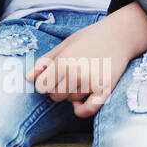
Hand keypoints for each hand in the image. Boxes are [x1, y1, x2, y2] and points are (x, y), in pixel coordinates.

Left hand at [25, 3, 146, 117]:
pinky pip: (87, 110)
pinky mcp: (105, 90)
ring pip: (70, 101)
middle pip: (55, 96)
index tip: (50, 77)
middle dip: (57, 89)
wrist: (118, 35)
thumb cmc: (88, 39)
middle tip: (67, 76)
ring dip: (72, 94)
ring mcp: (91, 83)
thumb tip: (27, 78)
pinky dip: (80, 109)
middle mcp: (76, 73)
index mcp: (63, 61)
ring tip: (80, 78)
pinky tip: (80, 101)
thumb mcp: (63, 45)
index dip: (44, 83)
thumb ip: (44, 62)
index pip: (41, 87)